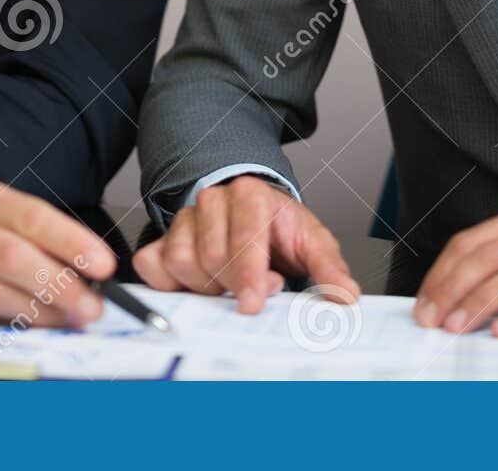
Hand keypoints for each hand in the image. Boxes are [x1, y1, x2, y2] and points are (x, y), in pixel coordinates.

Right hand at [0, 159, 115, 327]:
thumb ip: (29, 230)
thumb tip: (83, 266)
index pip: (31, 216)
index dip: (72, 241)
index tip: (104, 264)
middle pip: (12, 257)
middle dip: (58, 285)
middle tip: (93, 306)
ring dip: (38, 311)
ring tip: (72, 319)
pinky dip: (7, 323)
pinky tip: (34, 326)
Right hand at [132, 175, 358, 312]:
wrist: (255, 215)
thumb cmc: (281, 229)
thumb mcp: (313, 244)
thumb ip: (329, 269)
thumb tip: (344, 294)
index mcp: (251, 194)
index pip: (244, 238)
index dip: (247, 275)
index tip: (252, 303)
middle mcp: (213, 199)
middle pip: (211, 255)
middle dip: (233, 283)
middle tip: (253, 291)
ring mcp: (184, 218)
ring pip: (181, 261)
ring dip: (206, 286)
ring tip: (228, 285)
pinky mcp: (161, 238)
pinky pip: (152, 265)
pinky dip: (171, 284)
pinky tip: (197, 287)